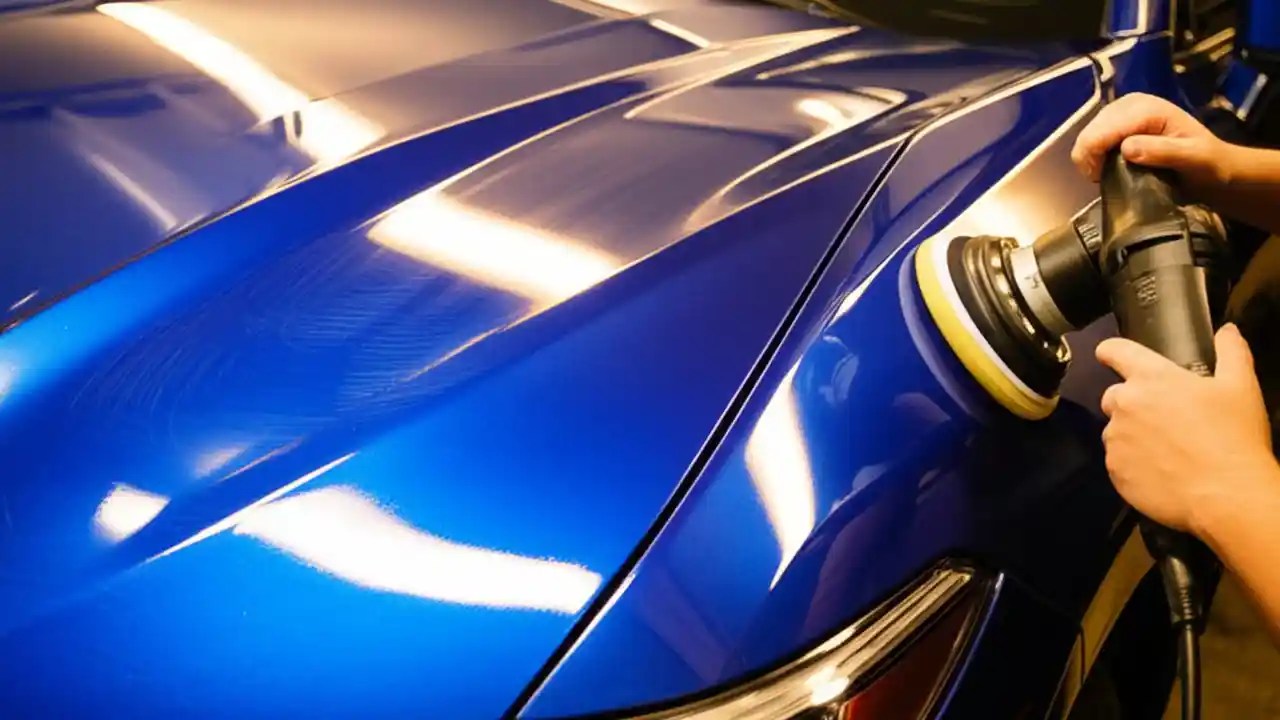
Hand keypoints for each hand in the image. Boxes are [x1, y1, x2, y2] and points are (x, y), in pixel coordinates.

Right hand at [1071, 93, 1236, 201]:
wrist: (1214, 164)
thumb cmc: (1208, 163)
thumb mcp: (1194, 159)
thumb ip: (1163, 152)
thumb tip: (1126, 149)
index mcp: (1146, 109)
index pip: (1102, 131)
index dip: (1094, 159)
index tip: (1103, 180)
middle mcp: (1129, 104)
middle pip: (1089, 133)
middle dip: (1090, 160)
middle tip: (1104, 180)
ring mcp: (1122, 112)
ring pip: (1086, 137)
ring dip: (1091, 159)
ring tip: (1107, 174)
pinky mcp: (1117, 122)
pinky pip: (1092, 139)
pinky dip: (1093, 156)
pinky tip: (1108, 165)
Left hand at [1096, 324, 1275, 533]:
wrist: (1226, 496)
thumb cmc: (1234, 437)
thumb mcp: (1241, 387)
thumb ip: (1231, 352)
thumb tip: (1226, 330)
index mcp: (1151, 378)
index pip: (1115, 351)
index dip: (1111, 352)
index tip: (1109, 356)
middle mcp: (1124, 405)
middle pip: (1114, 395)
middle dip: (1132, 402)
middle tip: (1164, 418)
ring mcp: (1116, 440)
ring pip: (1115, 430)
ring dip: (1132, 434)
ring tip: (1166, 450)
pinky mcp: (1114, 470)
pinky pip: (1117, 461)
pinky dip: (1132, 463)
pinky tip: (1160, 471)